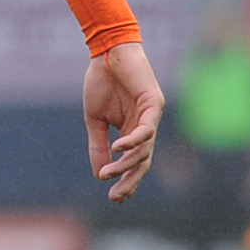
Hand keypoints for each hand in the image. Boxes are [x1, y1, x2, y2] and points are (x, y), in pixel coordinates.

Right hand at [84, 41, 163, 203]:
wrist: (107, 52)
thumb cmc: (102, 81)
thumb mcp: (95, 120)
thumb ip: (98, 145)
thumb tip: (100, 174)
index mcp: (133, 132)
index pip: (134, 163)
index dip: (125, 181)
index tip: (112, 198)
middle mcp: (146, 127)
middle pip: (143, 163)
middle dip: (130, 181)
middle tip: (116, 197)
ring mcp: (152, 117)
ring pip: (145, 150)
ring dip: (126, 164)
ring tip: (108, 173)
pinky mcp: (154, 104)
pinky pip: (146, 129)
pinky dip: (133, 140)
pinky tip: (119, 148)